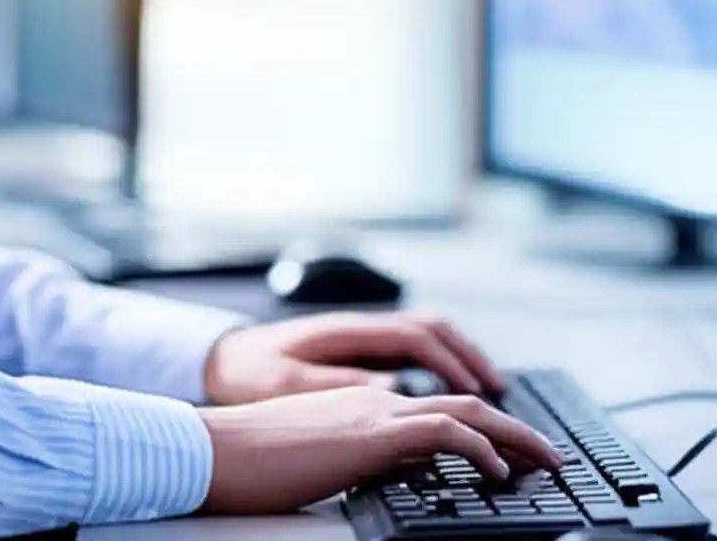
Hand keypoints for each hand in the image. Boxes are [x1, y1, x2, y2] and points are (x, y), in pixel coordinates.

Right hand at [200, 387, 563, 513]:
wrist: (212, 450)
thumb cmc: (252, 461)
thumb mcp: (321, 457)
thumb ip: (361, 456)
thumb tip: (396, 471)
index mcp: (367, 404)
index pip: (442, 409)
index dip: (486, 429)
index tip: (515, 452)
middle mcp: (379, 401)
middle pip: (466, 406)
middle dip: (517, 430)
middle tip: (550, 456)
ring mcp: (376, 413)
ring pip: (466, 413)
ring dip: (514, 436)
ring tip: (545, 461)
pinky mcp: (371, 434)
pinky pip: (443, 434)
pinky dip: (480, 449)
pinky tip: (500, 471)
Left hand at [204, 312, 506, 404]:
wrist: (217, 358)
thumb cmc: (246, 372)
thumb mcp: (287, 382)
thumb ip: (341, 382)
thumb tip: (396, 386)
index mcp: (349, 330)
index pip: (417, 337)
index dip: (452, 363)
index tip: (476, 391)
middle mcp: (362, 325)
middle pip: (434, 327)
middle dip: (471, 355)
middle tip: (498, 389)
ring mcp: (362, 334)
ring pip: (428, 333)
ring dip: (461, 355)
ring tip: (486, 386)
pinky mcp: (359, 347)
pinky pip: (414, 345)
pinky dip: (442, 360)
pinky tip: (448, 384)